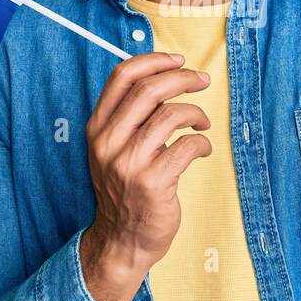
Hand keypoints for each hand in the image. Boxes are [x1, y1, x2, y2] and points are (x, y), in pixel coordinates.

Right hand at [80, 51, 211, 300]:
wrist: (121, 240)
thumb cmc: (125, 188)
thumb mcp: (113, 149)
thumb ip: (130, 117)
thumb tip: (165, 77)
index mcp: (97, 127)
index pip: (122, 76)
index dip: (154, 61)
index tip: (178, 60)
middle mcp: (108, 142)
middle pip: (149, 90)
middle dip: (183, 78)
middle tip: (203, 80)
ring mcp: (129, 163)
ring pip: (171, 115)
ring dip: (196, 113)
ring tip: (202, 123)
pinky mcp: (153, 183)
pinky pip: (187, 146)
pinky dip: (202, 142)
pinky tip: (202, 149)